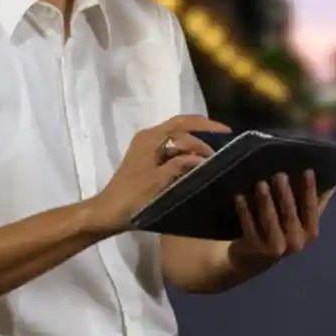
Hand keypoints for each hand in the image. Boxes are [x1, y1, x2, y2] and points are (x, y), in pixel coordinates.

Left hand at [87, 115, 230, 235]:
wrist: (107, 213)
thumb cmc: (132, 197)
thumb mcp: (159, 180)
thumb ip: (181, 164)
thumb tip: (203, 157)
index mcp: (150, 138)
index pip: (183, 123)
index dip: (206, 125)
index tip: (227, 132)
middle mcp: (149, 138)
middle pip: (181, 130)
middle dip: (203, 138)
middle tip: (222, 151)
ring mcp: (148, 149)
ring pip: (178, 142)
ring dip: (195, 149)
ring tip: (213, 161)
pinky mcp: (148, 161)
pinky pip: (172, 153)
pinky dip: (186, 158)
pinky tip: (198, 167)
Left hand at [227, 170, 335, 273]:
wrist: (252, 258)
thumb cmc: (282, 231)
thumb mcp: (301, 220)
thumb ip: (316, 202)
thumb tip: (333, 181)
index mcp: (310, 233)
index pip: (311, 209)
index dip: (310, 190)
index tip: (308, 171)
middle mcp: (296, 243)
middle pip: (290, 215)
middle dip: (285, 194)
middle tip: (280, 175)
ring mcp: (275, 248)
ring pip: (270, 220)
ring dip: (265, 201)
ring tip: (260, 183)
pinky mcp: (255, 249)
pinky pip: (249, 226)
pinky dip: (244, 211)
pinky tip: (240, 197)